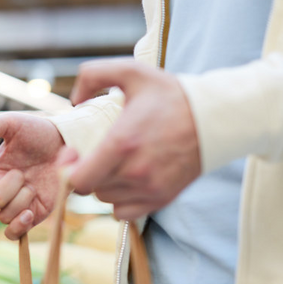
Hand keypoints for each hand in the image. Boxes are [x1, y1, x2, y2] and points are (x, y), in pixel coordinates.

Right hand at [0, 113, 66, 239]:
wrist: (66, 142)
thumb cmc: (36, 131)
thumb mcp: (11, 122)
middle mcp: (2, 193)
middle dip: (8, 188)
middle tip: (22, 172)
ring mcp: (19, 205)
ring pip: (7, 218)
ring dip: (21, 201)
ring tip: (33, 184)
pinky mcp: (35, 215)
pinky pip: (18, 233)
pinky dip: (20, 226)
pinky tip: (30, 212)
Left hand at [65, 58, 201, 219]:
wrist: (215, 117)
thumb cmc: (172, 95)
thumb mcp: (133, 71)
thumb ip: (94, 74)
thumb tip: (74, 100)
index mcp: (122, 144)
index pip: (78, 180)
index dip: (68, 170)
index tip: (75, 154)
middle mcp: (135, 172)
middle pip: (90, 190)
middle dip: (87, 172)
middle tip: (95, 154)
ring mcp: (150, 188)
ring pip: (106, 200)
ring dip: (104, 185)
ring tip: (114, 164)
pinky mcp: (162, 198)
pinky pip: (124, 212)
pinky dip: (120, 200)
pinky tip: (126, 179)